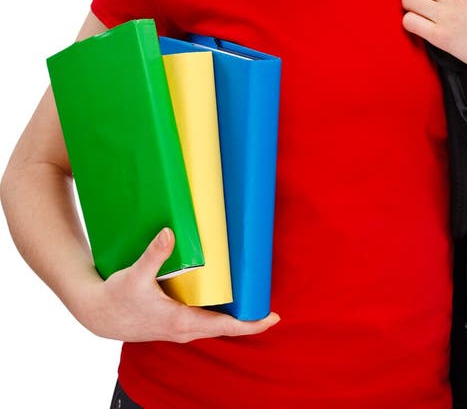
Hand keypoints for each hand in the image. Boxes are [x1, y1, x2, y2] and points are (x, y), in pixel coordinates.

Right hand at [77, 228, 280, 342]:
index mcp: (180, 321)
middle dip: (248, 318)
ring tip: (253, 299)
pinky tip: (226, 298)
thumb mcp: (134, 275)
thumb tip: (169, 233)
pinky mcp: (174, 323)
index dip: (250, 324)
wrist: (98, 315)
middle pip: (225, 327)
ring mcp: (180, 329)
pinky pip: (204, 320)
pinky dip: (219, 312)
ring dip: (234, 315)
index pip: (224, 327)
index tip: (272, 318)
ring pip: (215, 324)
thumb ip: (154, 254)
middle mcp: (184, 329)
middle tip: (271, 304)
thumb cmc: (116, 298)